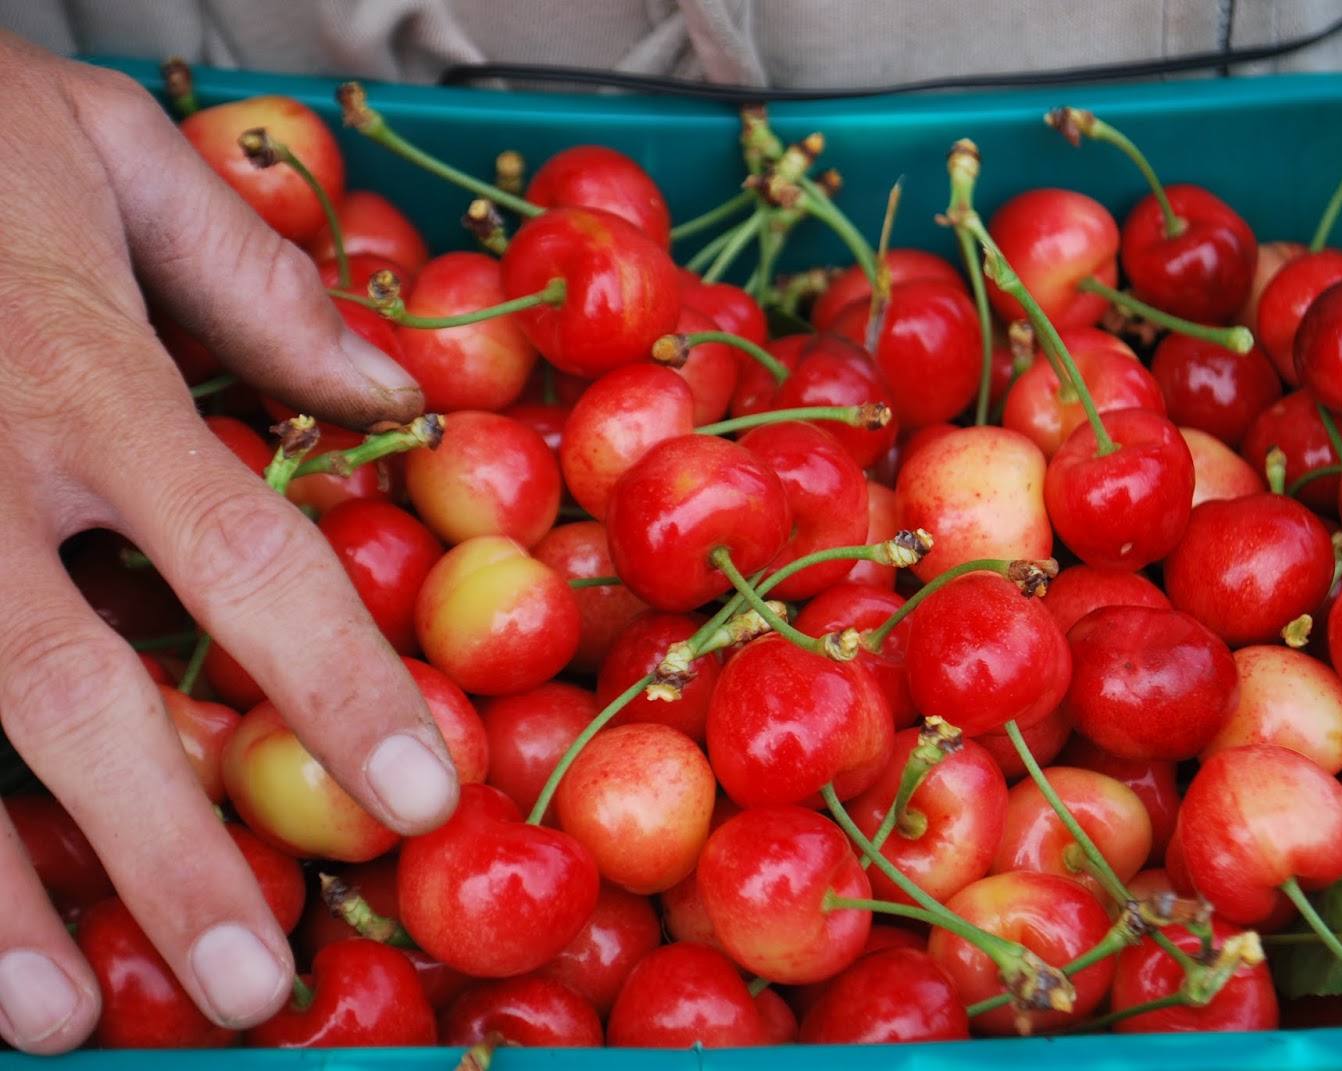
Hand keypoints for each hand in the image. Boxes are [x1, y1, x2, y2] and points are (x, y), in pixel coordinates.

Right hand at [0, 33, 457, 1052]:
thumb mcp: (114, 161)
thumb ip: (258, 285)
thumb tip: (395, 398)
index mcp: (81, 378)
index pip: (243, 554)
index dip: (336, 682)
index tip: (418, 791)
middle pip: (73, 692)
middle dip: (161, 848)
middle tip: (250, 982)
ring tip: (59, 1020)